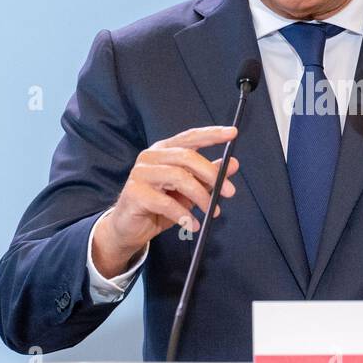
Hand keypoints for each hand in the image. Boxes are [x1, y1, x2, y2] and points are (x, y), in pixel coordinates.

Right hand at [93, 125, 239, 275]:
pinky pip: (166, 202)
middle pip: (187, 157)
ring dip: (201, 196)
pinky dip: (184, 215)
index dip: (211, 134)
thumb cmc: (159, 207)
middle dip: (212, 174)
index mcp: (164, 150)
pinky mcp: (135, 194)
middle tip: (229, 192)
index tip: (233, 133)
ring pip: (178, 177)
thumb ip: (208, 176)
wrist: (129, 229)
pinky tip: (193, 225)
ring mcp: (140, 174)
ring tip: (211, 212)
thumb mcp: (188, 191)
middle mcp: (150, 157)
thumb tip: (233, 164)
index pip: (189, 137)